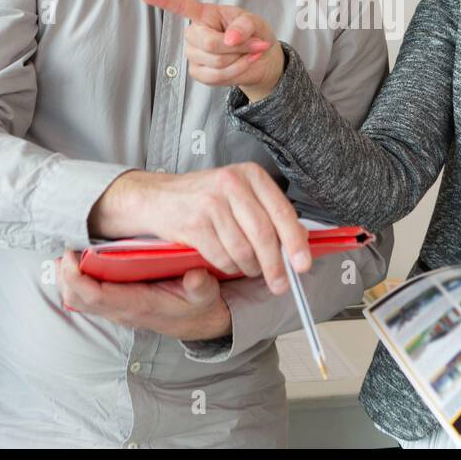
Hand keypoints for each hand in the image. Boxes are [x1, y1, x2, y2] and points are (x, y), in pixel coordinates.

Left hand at [58, 254, 232, 339]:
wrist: (200, 322)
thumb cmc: (198, 305)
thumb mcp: (206, 295)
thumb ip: (201, 286)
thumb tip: (194, 276)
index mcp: (138, 305)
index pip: (96, 296)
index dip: (77, 278)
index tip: (72, 256)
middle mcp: (121, 310)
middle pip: (77, 299)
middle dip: (65, 276)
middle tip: (66, 251)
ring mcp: (116, 310)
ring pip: (77, 300)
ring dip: (66, 280)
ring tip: (67, 256)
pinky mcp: (115, 306)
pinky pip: (85, 299)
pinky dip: (75, 283)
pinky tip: (77, 265)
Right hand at [88, 165, 310, 294]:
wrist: (157, 198)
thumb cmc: (204, 199)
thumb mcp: (239, 195)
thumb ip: (268, 213)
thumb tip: (301, 243)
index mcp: (251, 175)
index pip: (282, 211)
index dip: (295, 242)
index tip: (303, 265)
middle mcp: (232, 184)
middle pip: (264, 234)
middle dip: (275, 265)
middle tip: (280, 284)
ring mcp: (211, 202)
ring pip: (244, 250)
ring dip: (250, 268)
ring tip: (250, 270)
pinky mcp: (194, 223)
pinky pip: (221, 257)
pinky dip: (228, 268)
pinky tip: (228, 264)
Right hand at [136, 0, 284, 102]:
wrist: (260, 58)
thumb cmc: (252, 33)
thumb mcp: (254, 22)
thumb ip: (244, 26)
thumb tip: (231, 38)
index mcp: (204, 14)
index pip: (179, 6)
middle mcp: (194, 33)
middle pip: (209, 43)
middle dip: (238, 47)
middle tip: (256, 44)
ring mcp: (193, 54)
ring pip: (216, 62)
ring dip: (241, 60)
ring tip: (252, 53)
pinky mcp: (198, 72)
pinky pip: (217, 77)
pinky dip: (237, 71)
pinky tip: (244, 64)